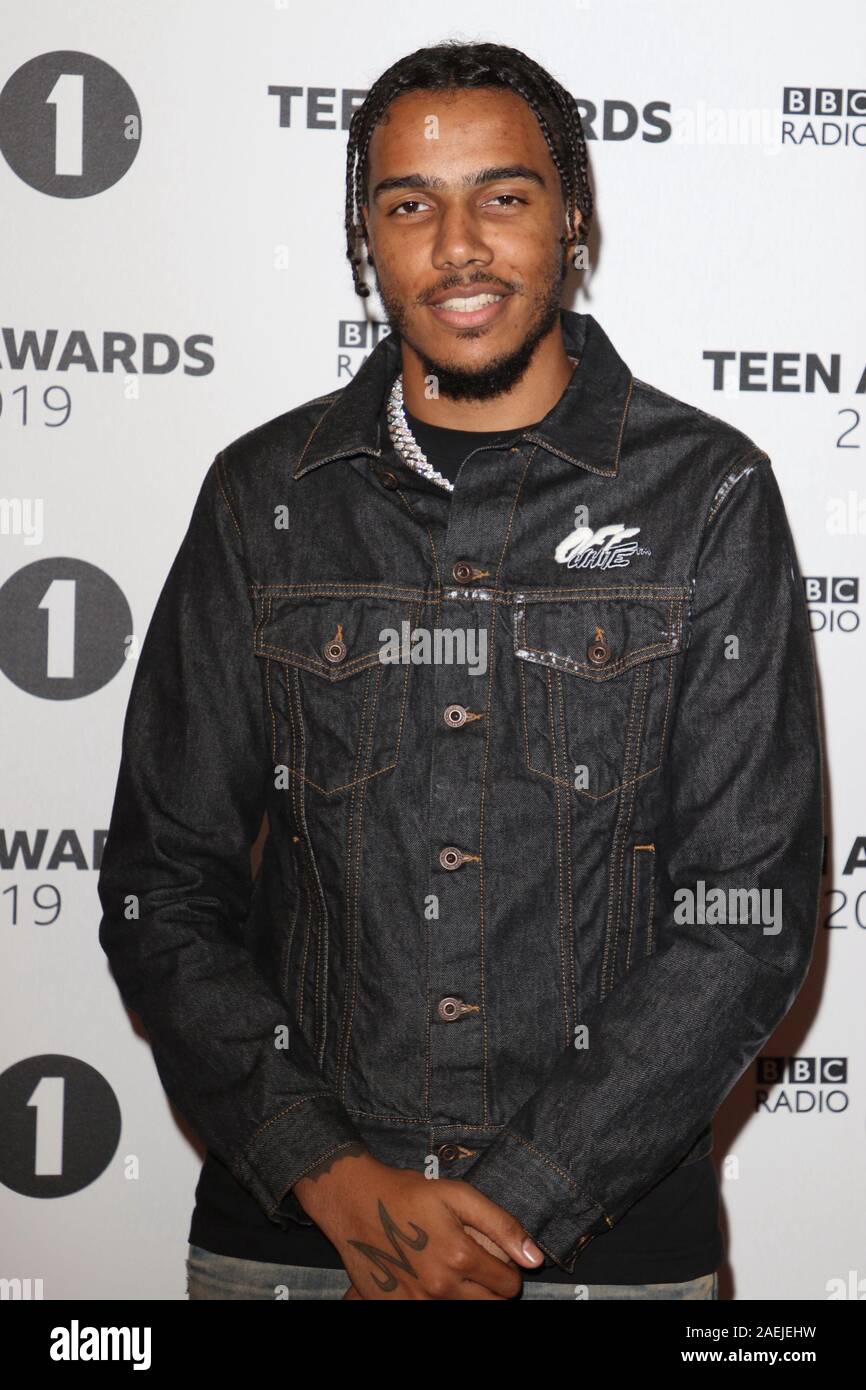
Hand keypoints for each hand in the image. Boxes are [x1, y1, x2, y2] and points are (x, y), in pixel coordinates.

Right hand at [294, 1147, 542, 1299]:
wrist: (355, 1201)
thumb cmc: (408, 1194)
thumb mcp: (459, 1195)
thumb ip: (502, 1225)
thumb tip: (534, 1258)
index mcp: (460, 1257)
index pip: (509, 1286)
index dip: (508, 1271)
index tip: (494, 1257)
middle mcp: (440, 1288)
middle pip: (490, 1306)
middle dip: (491, 1287)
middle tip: (475, 1264)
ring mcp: (417, 1303)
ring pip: (464, 1313)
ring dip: (465, 1295)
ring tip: (450, 1269)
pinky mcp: (395, 1308)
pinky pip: (430, 1314)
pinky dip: (436, 1300)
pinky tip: (425, 1278)